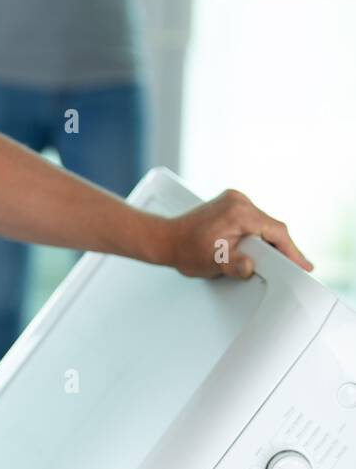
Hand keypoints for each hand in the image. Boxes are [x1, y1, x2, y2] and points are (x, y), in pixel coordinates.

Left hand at [161, 188, 312, 280]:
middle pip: (272, 226)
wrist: (166, 239)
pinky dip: (260, 235)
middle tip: (296, 268)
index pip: (276, 231)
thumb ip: (234, 265)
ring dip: (270, 241)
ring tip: (279, 262)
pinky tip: (261, 249)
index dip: (292, 250)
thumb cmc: (185, 250)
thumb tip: (250, 267)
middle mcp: (238, 201)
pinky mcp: (231, 205)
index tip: (304, 265)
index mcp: (238, 212)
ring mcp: (234, 201)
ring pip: (264, 223)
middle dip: (283, 248)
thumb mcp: (213, 262)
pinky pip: (254, 221)